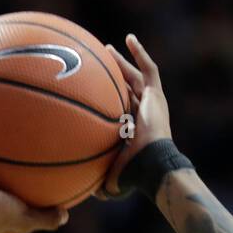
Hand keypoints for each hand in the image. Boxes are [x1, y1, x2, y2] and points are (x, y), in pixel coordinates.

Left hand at [97, 33, 172, 197]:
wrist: (150, 164)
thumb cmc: (130, 175)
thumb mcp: (107, 180)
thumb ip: (93, 181)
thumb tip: (75, 193)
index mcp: (132, 131)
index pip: (119, 112)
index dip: (107, 103)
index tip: (90, 95)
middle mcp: (142, 114)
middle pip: (126, 90)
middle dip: (112, 78)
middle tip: (97, 65)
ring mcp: (151, 103)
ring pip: (135, 77)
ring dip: (122, 62)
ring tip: (107, 48)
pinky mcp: (157, 95)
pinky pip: (148, 69)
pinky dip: (140, 53)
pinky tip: (128, 39)